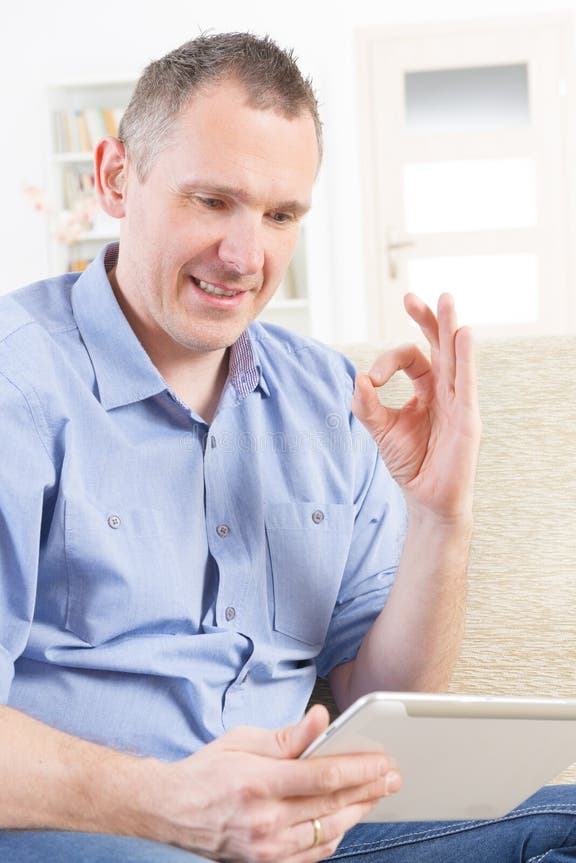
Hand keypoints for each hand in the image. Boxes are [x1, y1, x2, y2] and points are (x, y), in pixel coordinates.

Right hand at [142, 705, 400, 861]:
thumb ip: (288, 736)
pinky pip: (312, 854)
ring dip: (358, 813)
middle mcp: (265, 821)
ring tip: (376, 796)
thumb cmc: (208, 769)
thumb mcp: (243, 740)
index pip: (323, 776)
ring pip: (327, 832)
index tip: (382, 760)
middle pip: (332, 805)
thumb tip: (322, 719)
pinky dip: (334, 837)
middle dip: (369, 789)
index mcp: (259, 783)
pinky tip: (347, 821)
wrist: (173, 810)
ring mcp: (266, 849)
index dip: (359, 768)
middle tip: (393, 777)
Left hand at [351, 293, 480, 520]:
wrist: (427, 499)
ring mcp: (459, 401)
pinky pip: (467, 382)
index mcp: (427, 389)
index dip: (387, 363)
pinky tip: (463, 334)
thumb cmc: (410, 463)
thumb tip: (358, 378)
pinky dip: (465, 358)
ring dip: (450, 327)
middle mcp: (446, 390)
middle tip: (410, 297)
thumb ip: (367, 406)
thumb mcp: (381, 430)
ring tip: (446, 299)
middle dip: (427, 319)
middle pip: (439, 345)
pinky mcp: (467, 418)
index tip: (372, 381)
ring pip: (455, 356)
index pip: (411, 358)